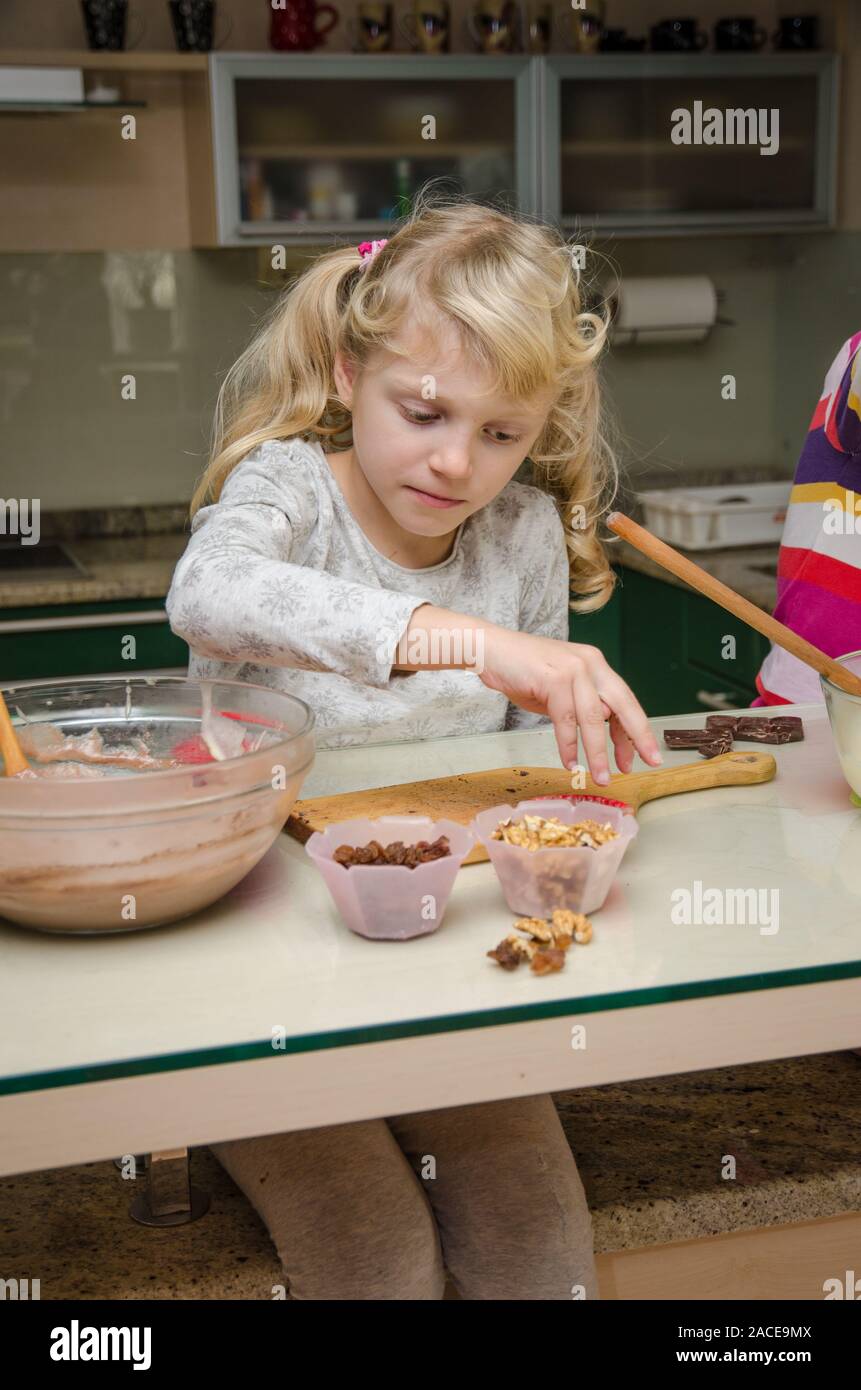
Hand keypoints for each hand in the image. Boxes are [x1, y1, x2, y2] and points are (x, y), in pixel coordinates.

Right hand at [479, 627, 661, 784]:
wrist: (491, 650)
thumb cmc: (524, 672)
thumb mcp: (561, 689)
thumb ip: (581, 706)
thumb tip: (600, 733)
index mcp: (596, 665)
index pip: (625, 701)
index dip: (636, 730)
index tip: (643, 755)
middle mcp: (590, 663)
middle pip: (622, 705)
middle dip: (637, 737)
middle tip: (648, 762)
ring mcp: (573, 669)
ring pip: (593, 718)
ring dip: (598, 752)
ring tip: (601, 777)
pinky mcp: (554, 678)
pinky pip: (566, 720)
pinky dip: (568, 745)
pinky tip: (570, 763)